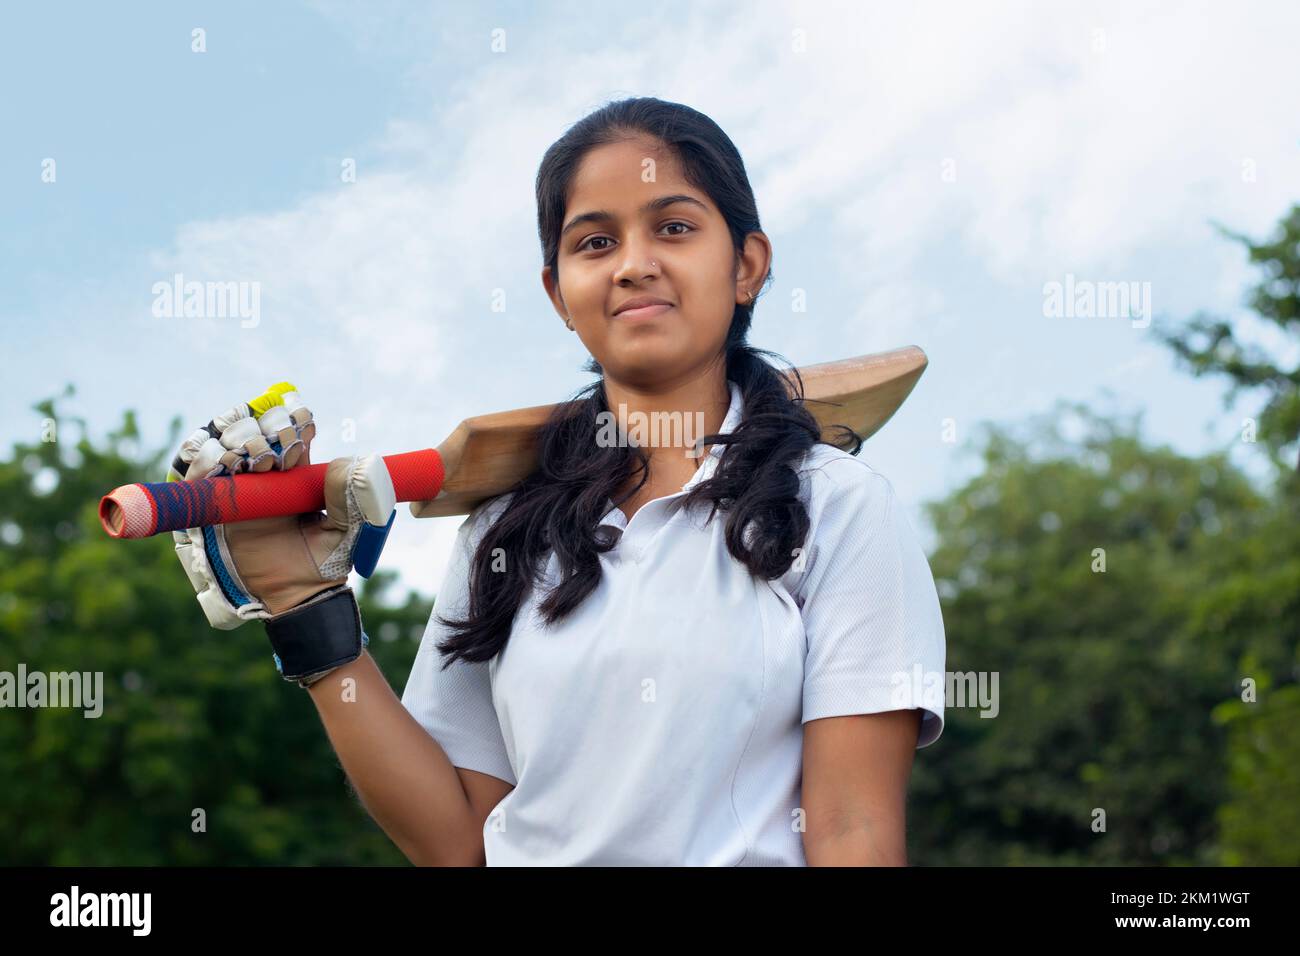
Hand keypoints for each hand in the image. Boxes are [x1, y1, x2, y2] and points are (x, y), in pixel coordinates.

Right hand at [168, 382, 396, 681]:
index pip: (290, 430)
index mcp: (297, 472)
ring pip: (224, 441)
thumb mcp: (347, 531)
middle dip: (262, 429)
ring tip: (251, 458)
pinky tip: (225, 465)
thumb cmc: (324, 563)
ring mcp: (236, 486)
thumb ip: (352, 498)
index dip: (292, 422)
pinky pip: (198, 472)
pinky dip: (206, 459)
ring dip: (236, 439)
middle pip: (254, 429)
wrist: (295, 598)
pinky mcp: (212, 504)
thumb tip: (349, 462)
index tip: (300, 430)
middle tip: (275, 449)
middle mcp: (265, 473)